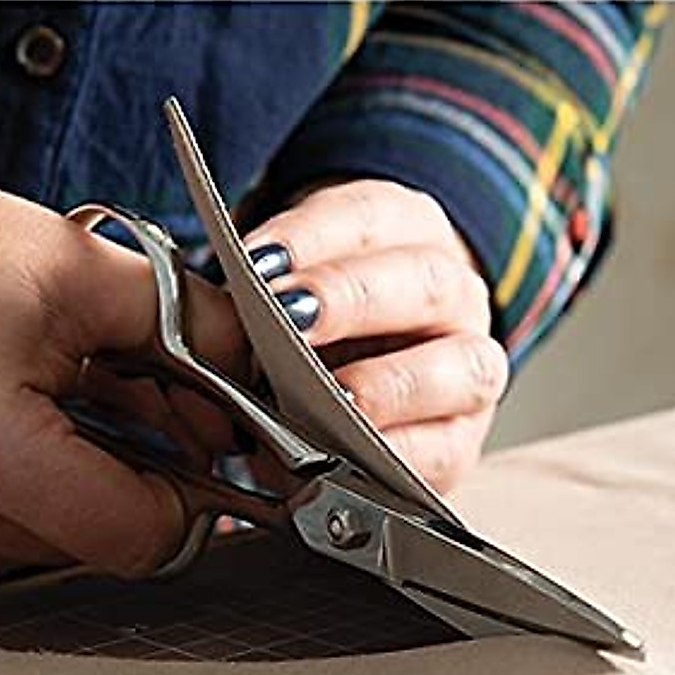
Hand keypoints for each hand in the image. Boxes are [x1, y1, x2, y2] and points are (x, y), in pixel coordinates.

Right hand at [0, 149, 245, 593]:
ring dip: (55, 497)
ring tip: (32, 411)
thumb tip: (269, 382)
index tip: (188, 459)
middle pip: (88, 548)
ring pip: (31, 556)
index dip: (183, 499)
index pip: (140, 539)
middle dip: (119, 484)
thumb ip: (195, 328)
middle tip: (104, 406)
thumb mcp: (79, 270)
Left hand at [244, 180, 508, 496]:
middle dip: (352, 298)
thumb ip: (255, 298)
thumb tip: (206, 327)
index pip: (367, 216)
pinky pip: (445, 447)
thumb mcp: (286, 291)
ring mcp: (467, 370)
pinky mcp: (459, 440)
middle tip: (289, 319)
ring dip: (390, 383)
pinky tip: (352, 457)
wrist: (368, 380)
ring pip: (461, 365)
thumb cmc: (318, 328)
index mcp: (405, 232)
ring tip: (331, 399)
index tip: (258, 263)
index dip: (312, 237)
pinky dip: (400, 453)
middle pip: (422, 282)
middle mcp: (451, 295)